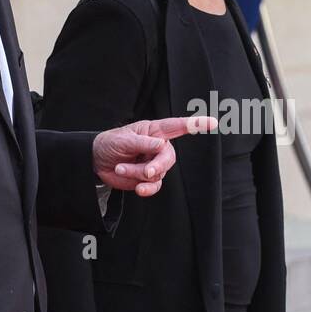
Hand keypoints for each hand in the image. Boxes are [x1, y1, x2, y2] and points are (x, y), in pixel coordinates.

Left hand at [93, 116, 216, 196]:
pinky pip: (154, 186)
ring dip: (139, 174)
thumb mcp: (123, 139)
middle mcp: (158, 146)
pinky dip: (146, 188)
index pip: (178, 126)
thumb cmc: (110, 143)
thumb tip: (161, 146)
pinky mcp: (148, 179)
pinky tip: (138, 189)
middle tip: (147, 171)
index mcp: (154, 131)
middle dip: (158, 165)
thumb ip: (143, 143)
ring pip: (158, 173)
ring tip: (121, 168)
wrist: (97, 161)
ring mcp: (154, 163)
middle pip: (169, 157)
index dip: (196, 124)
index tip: (213, 123)